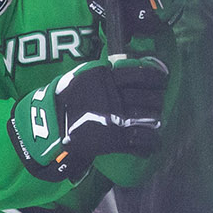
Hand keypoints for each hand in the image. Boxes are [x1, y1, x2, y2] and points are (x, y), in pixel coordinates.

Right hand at [9, 57, 167, 182]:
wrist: (49, 125)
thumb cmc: (64, 98)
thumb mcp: (83, 76)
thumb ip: (104, 74)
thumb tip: (124, 68)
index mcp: (108, 78)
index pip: (142, 74)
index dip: (157, 78)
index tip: (163, 80)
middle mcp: (115, 97)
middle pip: (149, 97)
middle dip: (157, 100)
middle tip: (157, 102)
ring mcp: (117, 118)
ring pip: (150, 117)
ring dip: (156, 120)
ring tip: (155, 121)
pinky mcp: (116, 139)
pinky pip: (143, 140)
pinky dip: (151, 143)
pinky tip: (152, 145)